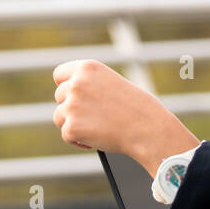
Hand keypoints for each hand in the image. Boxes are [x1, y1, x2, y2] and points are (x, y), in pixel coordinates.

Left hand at [52, 59, 199, 176]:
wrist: (149, 130)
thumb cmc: (137, 108)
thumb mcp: (112, 83)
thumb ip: (90, 84)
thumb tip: (68, 96)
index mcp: (87, 68)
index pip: (60, 75)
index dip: (65, 85)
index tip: (70, 95)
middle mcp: (76, 83)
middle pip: (59, 96)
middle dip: (72, 107)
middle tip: (93, 117)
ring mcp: (72, 105)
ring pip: (60, 116)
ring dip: (73, 124)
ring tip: (96, 128)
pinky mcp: (72, 127)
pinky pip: (66, 135)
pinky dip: (79, 141)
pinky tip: (97, 139)